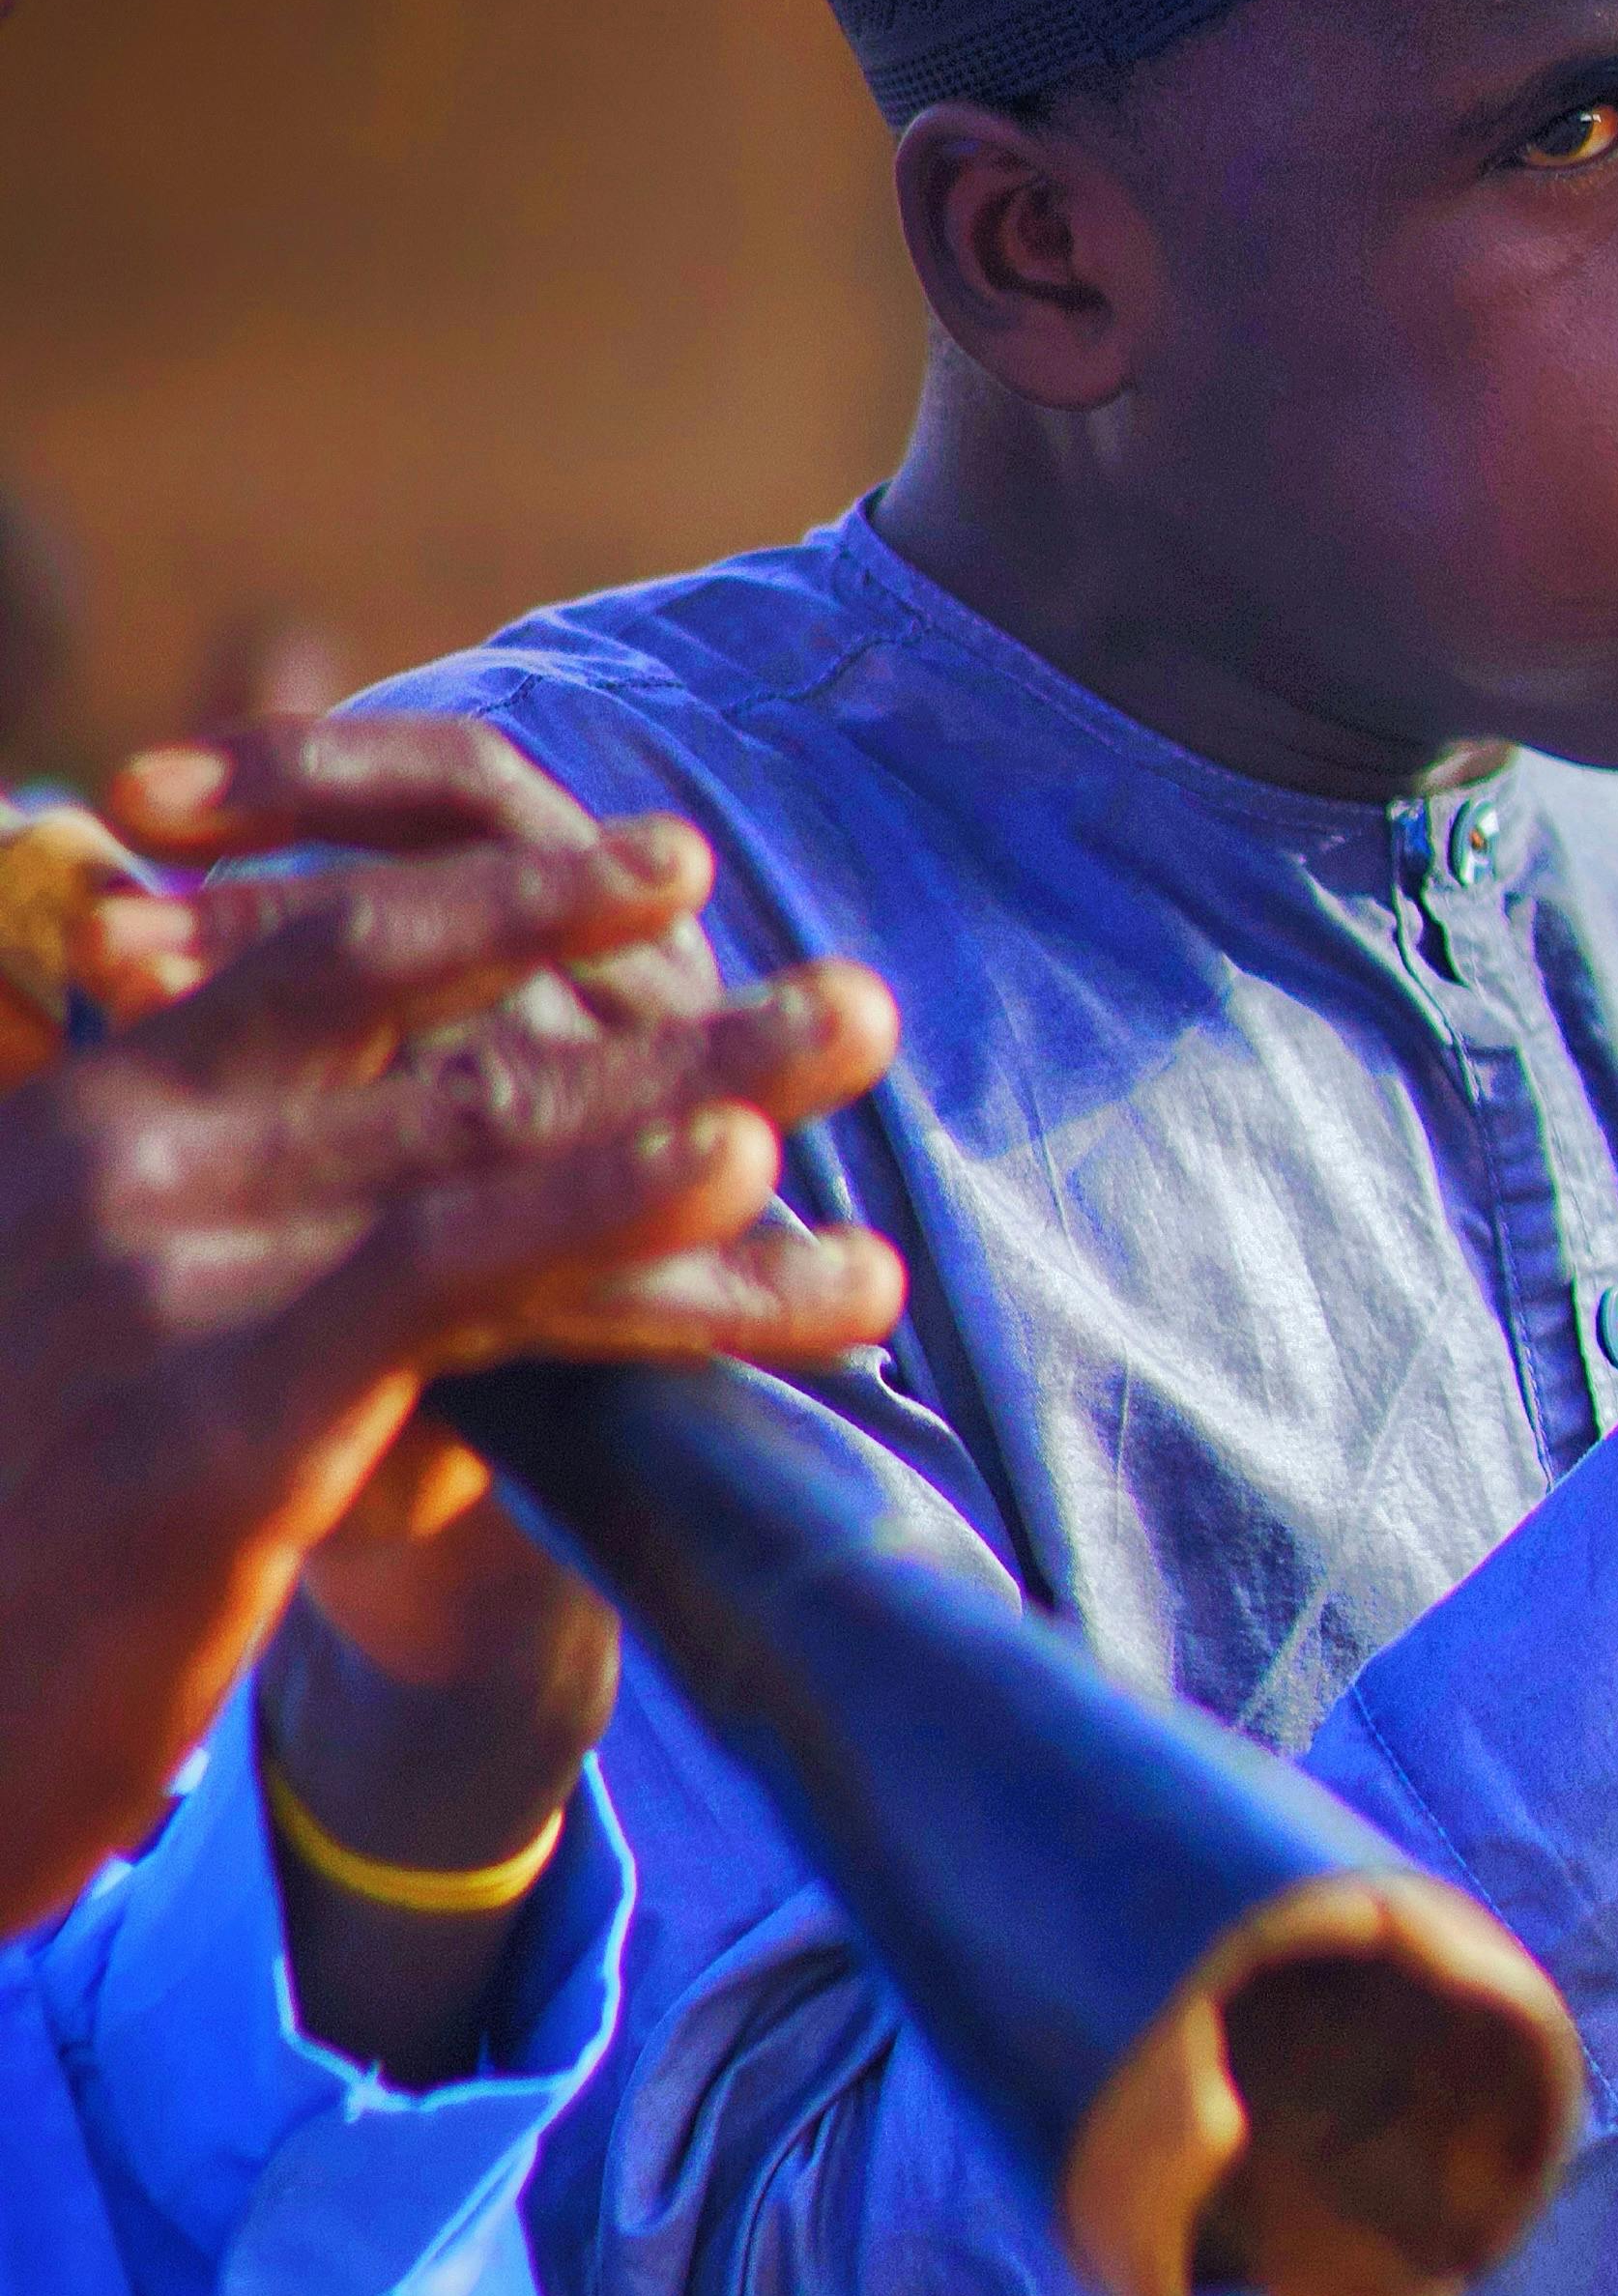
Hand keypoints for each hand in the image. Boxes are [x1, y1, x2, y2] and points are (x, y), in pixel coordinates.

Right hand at [0, 713, 901, 1960]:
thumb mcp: (64, 1343)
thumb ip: (206, 1241)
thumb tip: (371, 1222)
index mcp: (78, 1119)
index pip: (312, 951)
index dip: (499, 895)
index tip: (658, 866)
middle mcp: (118, 1163)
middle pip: (434, 1019)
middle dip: (650, 972)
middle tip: (837, 976)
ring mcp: (164, 1283)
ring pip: (479, 1127)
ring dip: (700, 1072)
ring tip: (860, 1030)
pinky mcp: (218, 1429)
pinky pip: (452, 1278)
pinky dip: (612, 1210)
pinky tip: (742, 1179)